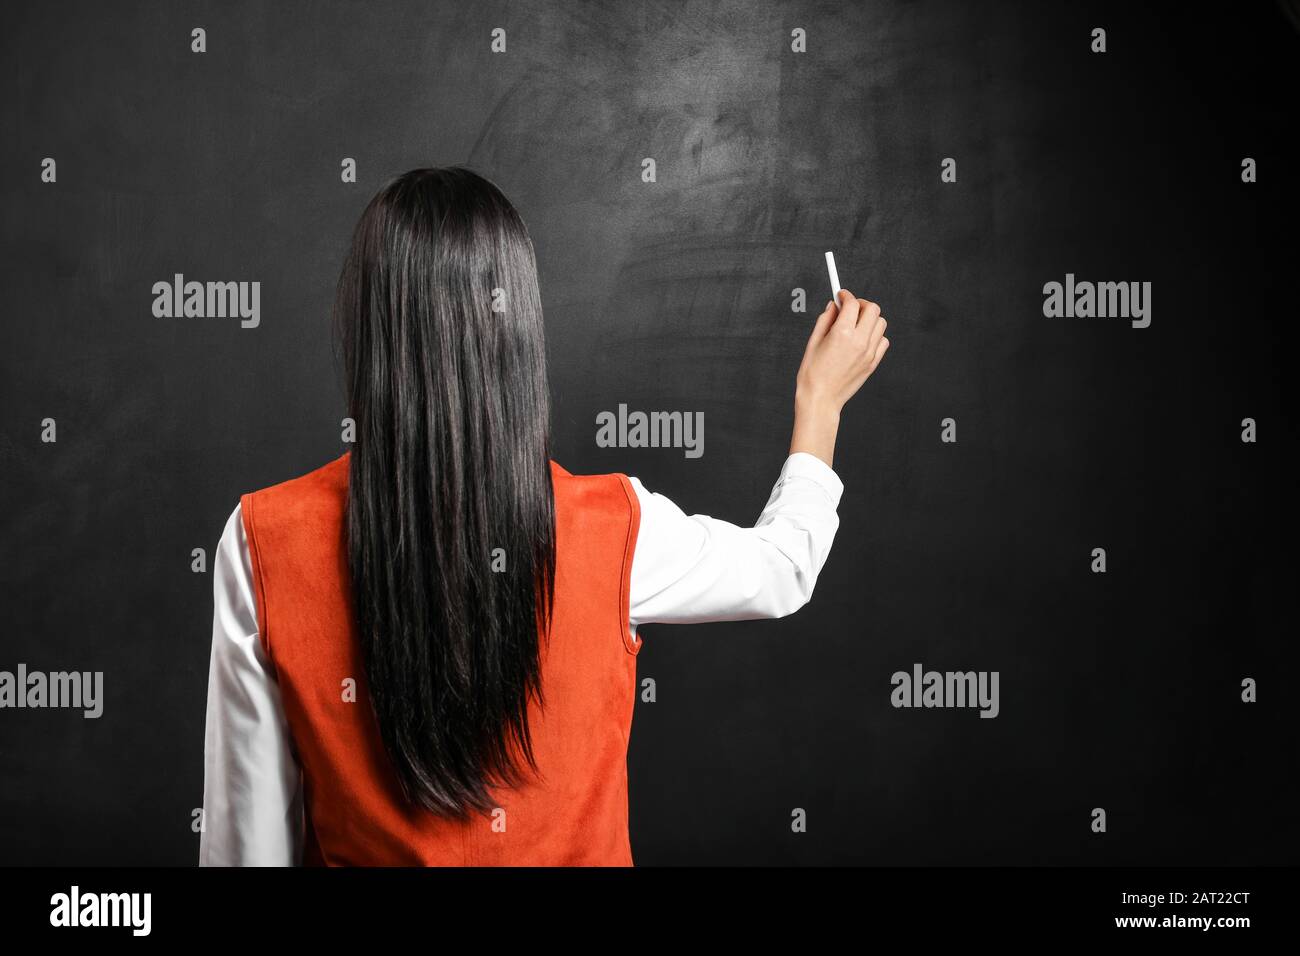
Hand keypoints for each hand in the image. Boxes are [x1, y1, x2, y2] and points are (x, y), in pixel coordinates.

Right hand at [797, 289, 889, 414]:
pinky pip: (883, 340)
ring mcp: (869, 352)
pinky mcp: (873, 362)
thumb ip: (825, 320)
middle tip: (850, 308)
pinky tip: (861, 340)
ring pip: (880, 323)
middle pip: (872, 309)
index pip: (851, 303)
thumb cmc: (812, 373)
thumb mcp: (813, 342)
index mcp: (841, 333)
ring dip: (869, 319)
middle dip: (861, 304)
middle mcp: (859, 341)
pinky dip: (874, 335)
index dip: (845, 295)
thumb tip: (833, 306)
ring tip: (855, 325)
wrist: (821, 399)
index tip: (841, 295)